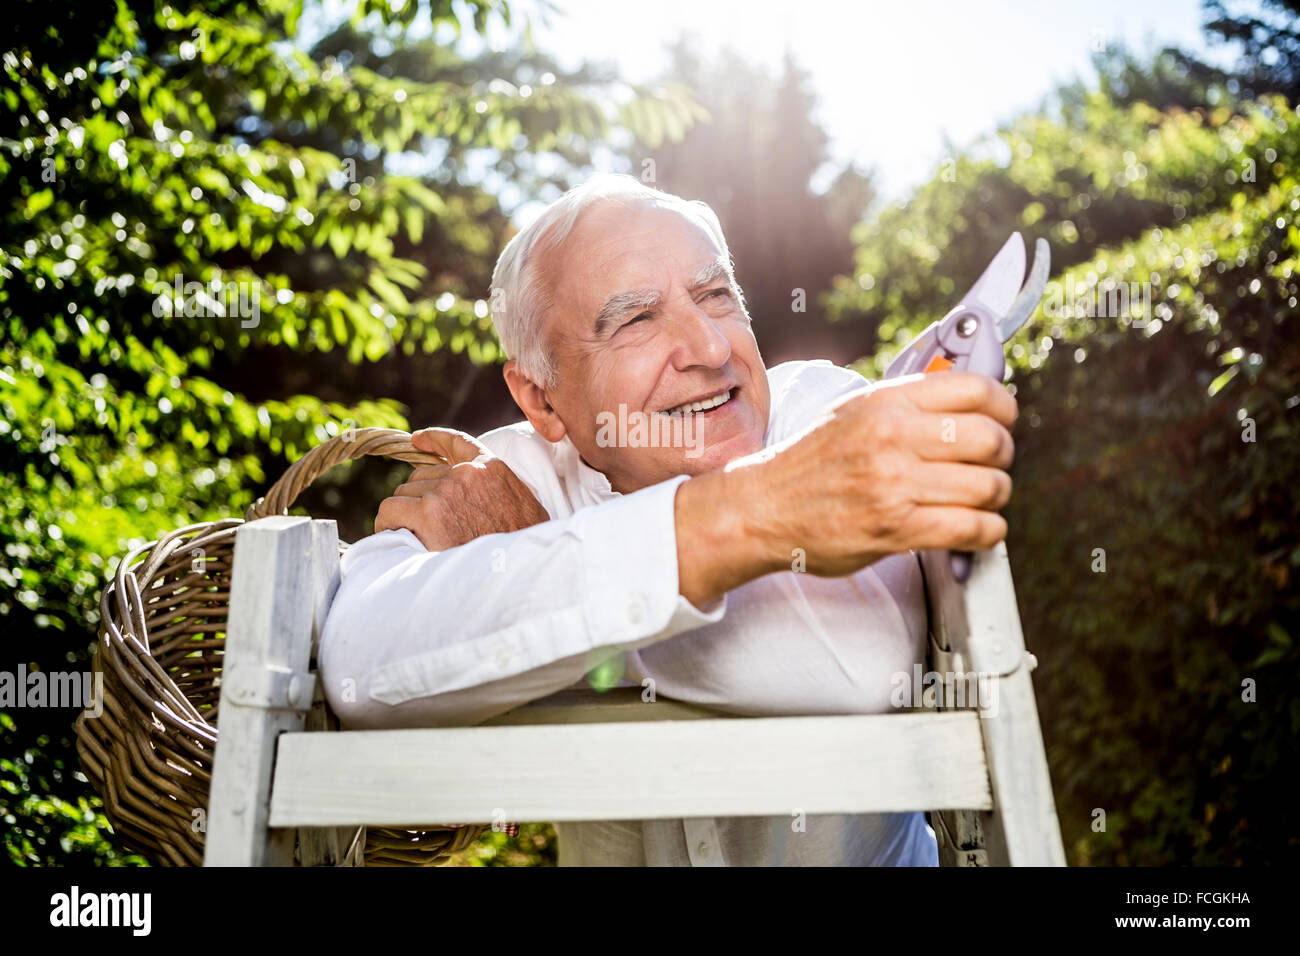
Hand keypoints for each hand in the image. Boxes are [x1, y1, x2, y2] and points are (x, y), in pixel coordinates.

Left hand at [374, 427, 549, 551]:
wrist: (516, 575)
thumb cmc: (521, 552)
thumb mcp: (525, 512)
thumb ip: (503, 495)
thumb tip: (485, 499)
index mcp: (494, 470)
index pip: (458, 443)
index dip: (434, 439)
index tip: (417, 440)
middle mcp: (469, 474)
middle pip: (422, 476)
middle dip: (419, 500)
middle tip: (427, 529)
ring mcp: (447, 491)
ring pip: (404, 493)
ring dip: (404, 515)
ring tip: (418, 540)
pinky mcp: (428, 512)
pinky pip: (390, 509)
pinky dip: (388, 524)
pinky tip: (399, 540)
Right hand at [675, 371, 1016, 603]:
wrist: (761, 508)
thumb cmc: (807, 464)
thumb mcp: (852, 413)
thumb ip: (905, 405)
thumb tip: (966, 404)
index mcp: (886, 402)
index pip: (977, 390)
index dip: (1003, 408)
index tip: (1001, 422)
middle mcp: (893, 436)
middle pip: (991, 438)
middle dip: (1003, 457)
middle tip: (991, 467)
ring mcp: (895, 483)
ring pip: (989, 486)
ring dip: (996, 498)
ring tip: (981, 501)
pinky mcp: (896, 528)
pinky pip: (972, 528)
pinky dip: (988, 532)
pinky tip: (977, 530)